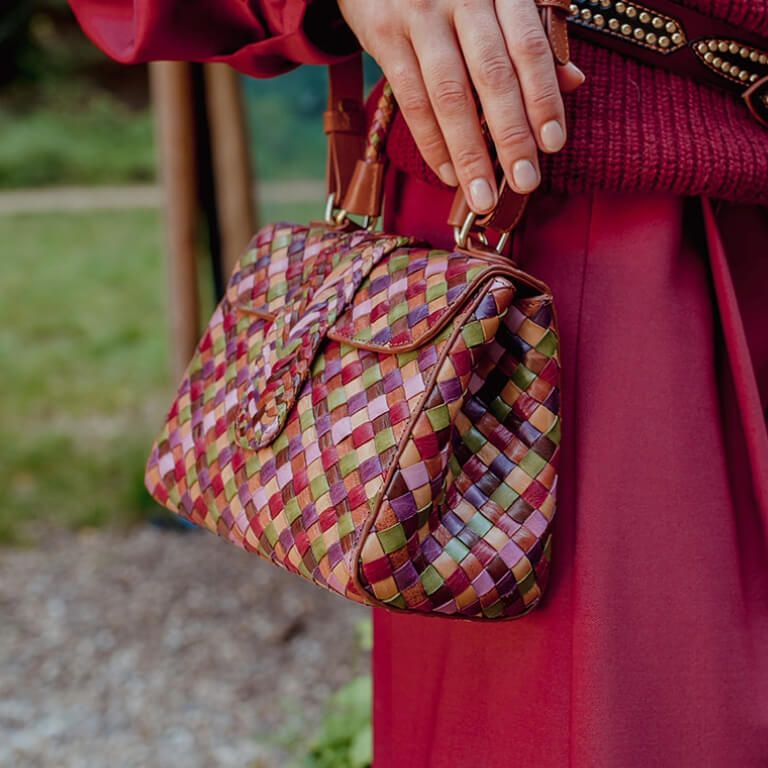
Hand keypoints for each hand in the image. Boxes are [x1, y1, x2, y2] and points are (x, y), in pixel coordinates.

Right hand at [337, 0, 584, 212]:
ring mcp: (420, 15)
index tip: (553, 145)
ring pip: (450, 95)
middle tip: (525, 183)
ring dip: (469, 153)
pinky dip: (430, 142)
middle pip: (492, 77)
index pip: (530, 47)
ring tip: (482, 196)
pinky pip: (410, 99)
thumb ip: (532, 35)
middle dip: (511, 137)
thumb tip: (573, 81)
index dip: (543, 98)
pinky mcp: (384, 34)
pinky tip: (448, 173)